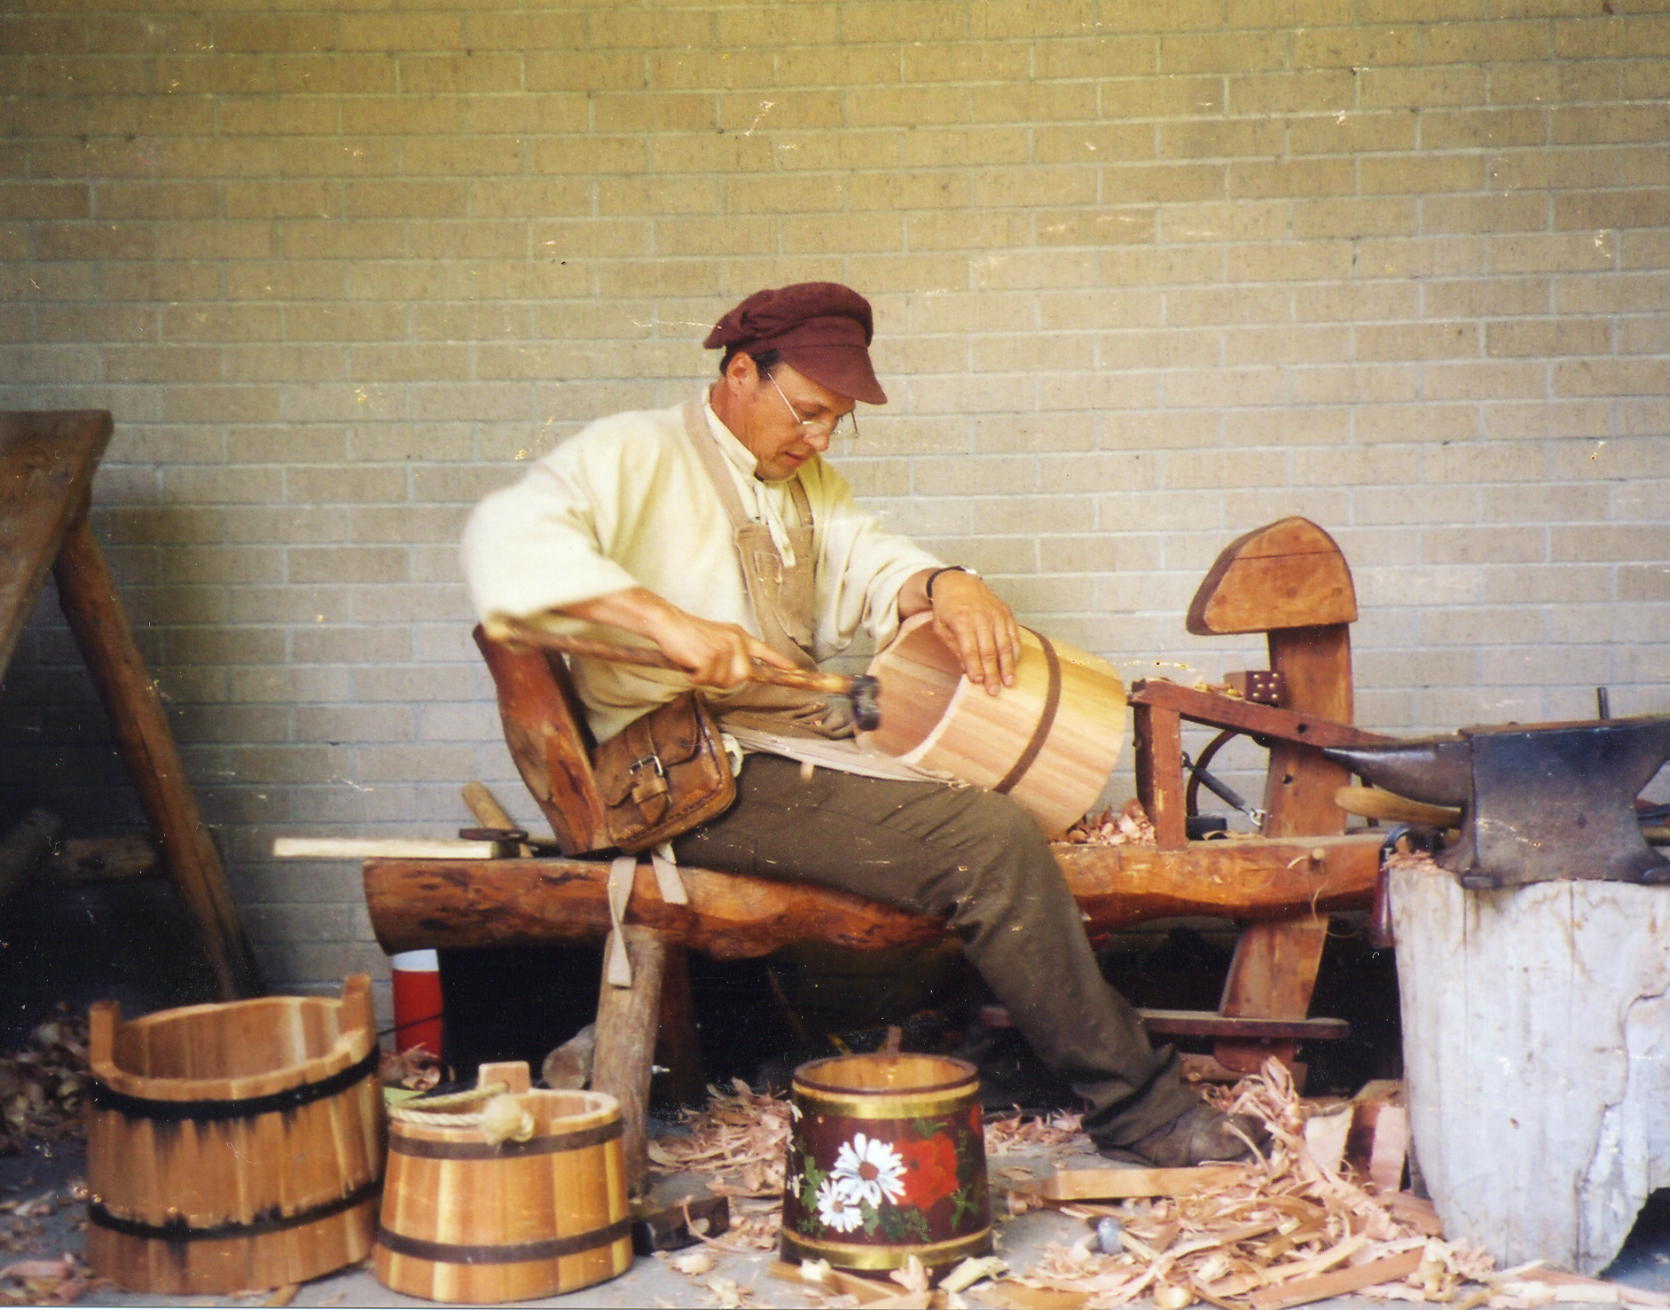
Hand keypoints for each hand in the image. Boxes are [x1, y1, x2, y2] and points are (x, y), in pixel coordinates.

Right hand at [653, 610, 796, 689]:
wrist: (668, 623)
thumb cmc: (688, 633)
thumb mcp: (717, 638)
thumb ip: (732, 652)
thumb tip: (739, 674)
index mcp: (738, 635)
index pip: (764, 650)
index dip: (779, 662)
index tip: (794, 669)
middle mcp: (736, 641)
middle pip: (743, 676)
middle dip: (725, 678)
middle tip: (706, 668)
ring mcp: (724, 649)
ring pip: (722, 681)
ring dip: (705, 677)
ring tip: (695, 661)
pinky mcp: (710, 657)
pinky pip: (705, 680)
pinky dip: (694, 676)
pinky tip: (689, 663)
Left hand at [926, 570, 1020, 693]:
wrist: (959, 582)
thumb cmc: (947, 608)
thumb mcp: (940, 627)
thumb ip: (953, 647)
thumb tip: (965, 668)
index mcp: (962, 620)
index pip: (970, 648)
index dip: (974, 666)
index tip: (977, 682)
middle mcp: (982, 617)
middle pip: (990, 649)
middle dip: (992, 672)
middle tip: (994, 691)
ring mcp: (996, 614)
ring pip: (1005, 644)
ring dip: (1007, 666)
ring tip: (1009, 683)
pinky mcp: (1006, 613)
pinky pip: (1014, 635)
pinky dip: (1015, 651)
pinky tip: (1014, 665)